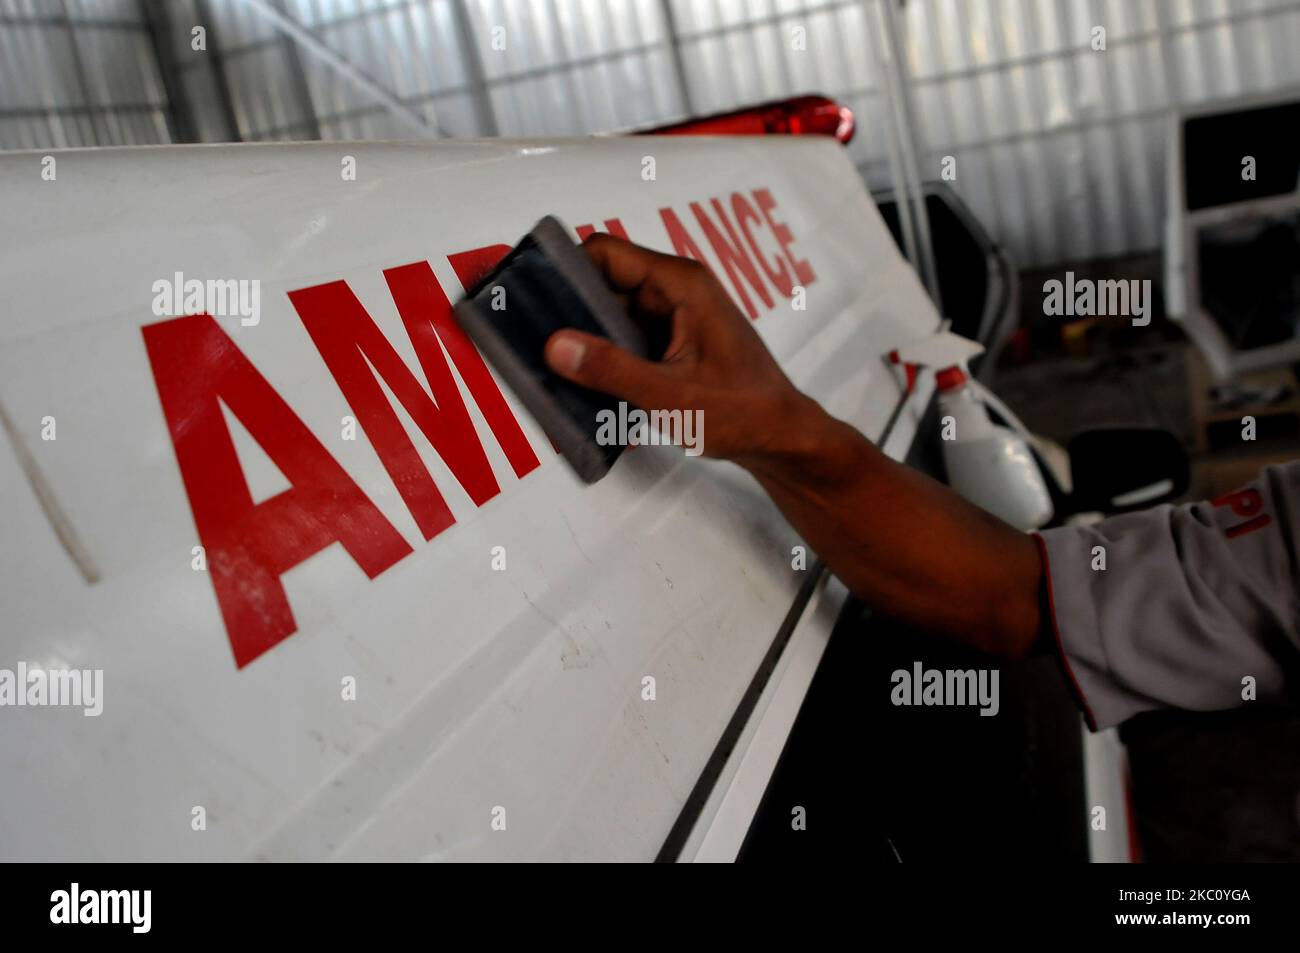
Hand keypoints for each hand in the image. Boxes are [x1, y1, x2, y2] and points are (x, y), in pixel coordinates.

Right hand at [543, 233, 818, 465]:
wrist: (781, 438)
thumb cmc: (742, 412)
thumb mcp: (670, 395)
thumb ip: (611, 370)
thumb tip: (556, 345)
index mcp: (681, 284)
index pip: (606, 252)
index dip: (565, 269)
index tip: (530, 296)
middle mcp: (676, 291)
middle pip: (603, 282)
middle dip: (568, 308)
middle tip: (530, 338)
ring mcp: (674, 316)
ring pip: (611, 313)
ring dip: (585, 337)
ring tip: (550, 363)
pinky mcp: (671, 341)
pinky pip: (625, 337)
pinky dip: (604, 355)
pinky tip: (583, 381)